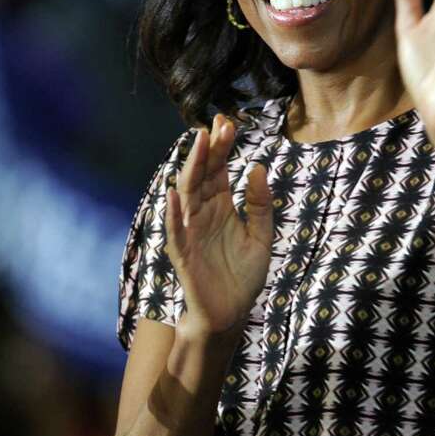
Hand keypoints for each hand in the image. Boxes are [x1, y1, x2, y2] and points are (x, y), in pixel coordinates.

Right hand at [165, 114, 272, 338]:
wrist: (231, 313)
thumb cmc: (243, 275)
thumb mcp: (261, 237)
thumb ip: (260, 205)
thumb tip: (258, 168)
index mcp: (222, 207)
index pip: (219, 170)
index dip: (222, 147)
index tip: (228, 122)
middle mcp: (203, 214)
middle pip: (203, 175)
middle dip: (209, 150)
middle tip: (218, 125)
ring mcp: (190, 232)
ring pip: (188, 195)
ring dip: (192, 169)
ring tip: (199, 145)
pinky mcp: (183, 254)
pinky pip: (175, 231)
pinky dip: (173, 213)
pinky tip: (174, 194)